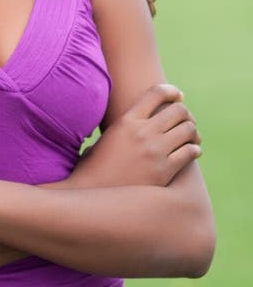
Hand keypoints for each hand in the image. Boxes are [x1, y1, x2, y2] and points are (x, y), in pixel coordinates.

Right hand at [68, 84, 201, 188]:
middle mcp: (142, 132)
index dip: (171, 91)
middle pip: (178, 110)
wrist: (92, 196)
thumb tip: (134, 122)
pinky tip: (192, 152)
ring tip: (192, 137)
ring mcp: (155, 151)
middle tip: (186, 121)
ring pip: (188, 130)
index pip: (156, 93)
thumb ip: (123, 127)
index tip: (178, 96)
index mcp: (126, 120)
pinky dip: (194, 150)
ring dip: (193, 132)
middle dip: (186, 114)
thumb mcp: (105, 139)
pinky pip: (190, 152)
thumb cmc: (94, 168)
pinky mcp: (164, 170)